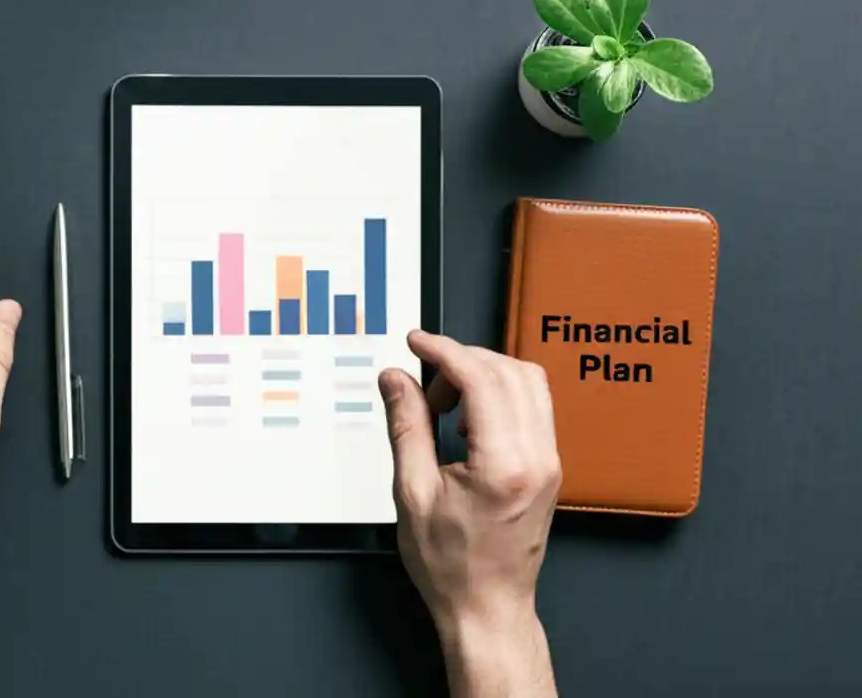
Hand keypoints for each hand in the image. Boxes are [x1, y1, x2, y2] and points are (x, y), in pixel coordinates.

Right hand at [379, 331, 560, 696]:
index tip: (417, 342)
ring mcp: (550, 461)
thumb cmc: (450, 565)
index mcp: (504, 465)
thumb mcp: (412, 492)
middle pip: (508, 372)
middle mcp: (538, 457)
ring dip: (483, 375)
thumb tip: (397, 379)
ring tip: (445, 404)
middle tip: (423, 386)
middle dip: (461, 362)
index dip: (444, 351)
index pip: (482, 379)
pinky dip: (498, 395)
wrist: (487, 607)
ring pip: (527, 383)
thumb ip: (406, 426)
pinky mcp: (550, 466)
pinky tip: (467, 420)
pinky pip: (532, 406)